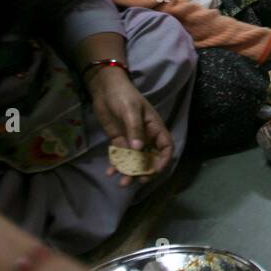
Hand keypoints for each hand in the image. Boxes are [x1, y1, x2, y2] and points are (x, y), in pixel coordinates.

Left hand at [87, 67, 173, 186]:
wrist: (105, 88)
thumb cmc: (123, 95)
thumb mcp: (130, 110)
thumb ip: (135, 129)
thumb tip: (138, 149)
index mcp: (155, 128)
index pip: (166, 148)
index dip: (163, 161)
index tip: (154, 170)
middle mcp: (146, 137)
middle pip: (150, 158)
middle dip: (144, 171)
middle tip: (136, 180)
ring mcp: (132, 140)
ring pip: (134, 160)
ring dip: (129, 172)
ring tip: (121, 183)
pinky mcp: (119, 141)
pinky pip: (120, 157)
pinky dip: (116, 165)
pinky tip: (110, 172)